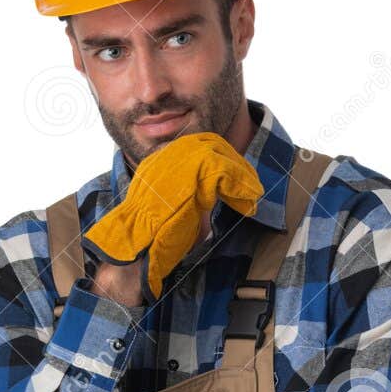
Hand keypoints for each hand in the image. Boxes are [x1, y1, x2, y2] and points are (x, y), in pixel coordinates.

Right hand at [83, 132, 261, 297]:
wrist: (136, 247)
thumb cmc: (152, 237)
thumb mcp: (172, 206)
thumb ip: (190, 191)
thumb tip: (219, 189)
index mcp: (159, 162)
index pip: (197, 144)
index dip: (221, 159)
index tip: (236, 180)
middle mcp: (166, 156)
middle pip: (211, 144)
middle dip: (236, 165)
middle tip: (252, 187)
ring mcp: (176, 162)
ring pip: (220, 157)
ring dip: (242, 178)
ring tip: (253, 197)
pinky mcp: (189, 174)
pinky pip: (224, 172)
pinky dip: (240, 188)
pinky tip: (247, 204)